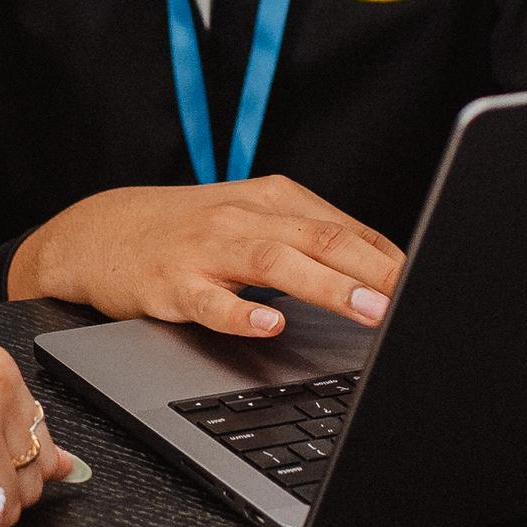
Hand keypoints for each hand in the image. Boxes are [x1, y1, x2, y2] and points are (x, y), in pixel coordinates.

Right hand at [9, 177, 404, 338]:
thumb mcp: (250, 221)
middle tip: (412, 295)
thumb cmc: (186, 232)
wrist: (97, 234)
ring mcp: (205, 251)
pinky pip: (210, 302)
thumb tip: (383, 270)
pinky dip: (241, 315)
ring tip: (368, 310)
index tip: (429, 280)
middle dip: (372, 269)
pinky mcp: (170, 285)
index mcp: (270, 200)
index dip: (389, 256)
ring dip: (327, 287)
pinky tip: (269, 326)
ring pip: (275, 265)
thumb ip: (309, 241)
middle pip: (319, 240)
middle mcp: (241, 218)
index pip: (343, 228)